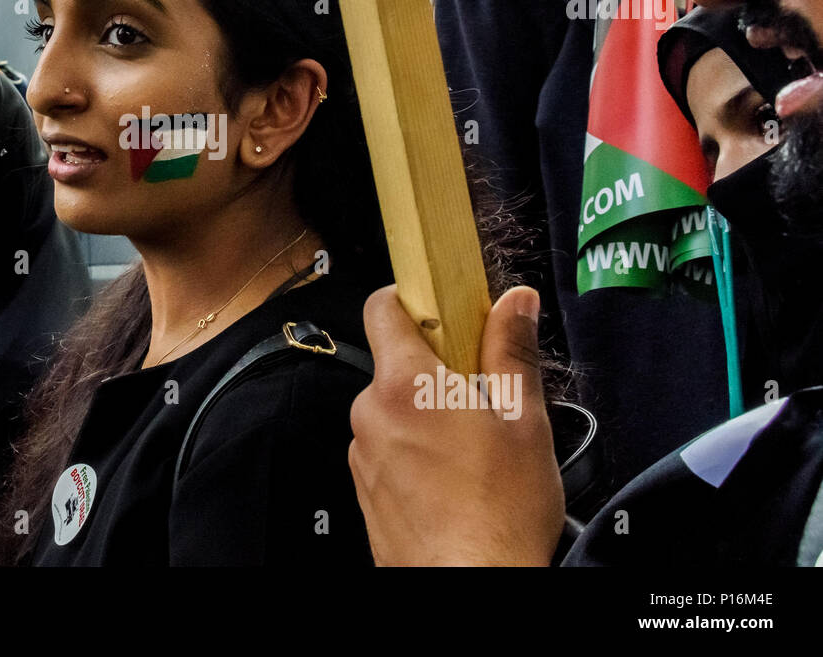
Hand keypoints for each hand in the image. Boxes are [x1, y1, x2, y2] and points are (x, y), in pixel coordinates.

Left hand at [348, 285, 563, 565]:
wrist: (473, 585)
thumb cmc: (501, 512)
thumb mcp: (524, 421)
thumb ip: (513, 352)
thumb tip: (516, 301)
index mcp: (405, 383)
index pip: (382, 307)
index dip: (411, 299)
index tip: (443, 310)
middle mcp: (370, 412)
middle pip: (394, 363)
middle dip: (434, 371)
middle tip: (481, 398)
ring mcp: (362, 453)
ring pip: (392, 410)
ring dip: (423, 416)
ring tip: (472, 451)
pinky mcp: (363, 488)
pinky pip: (386, 449)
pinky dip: (413, 453)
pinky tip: (452, 480)